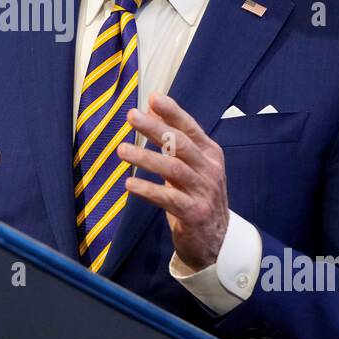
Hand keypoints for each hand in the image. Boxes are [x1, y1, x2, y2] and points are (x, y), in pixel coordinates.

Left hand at [117, 92, 228, 269]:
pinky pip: (169, 199)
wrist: (216, 240)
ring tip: (122, 149)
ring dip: (145, 158)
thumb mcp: (189, 167)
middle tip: (131, 116)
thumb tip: (151, 109)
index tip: (153, 98)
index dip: (172, 112)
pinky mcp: (195, 214)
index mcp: (210, 154)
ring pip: (173, 169)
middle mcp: (210, 170)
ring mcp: (204, 192)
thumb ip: (173, 141)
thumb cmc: (197, 197)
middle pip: (180, 144)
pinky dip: (148, 190)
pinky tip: (129, 185)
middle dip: (155, 128)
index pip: (190, 128)